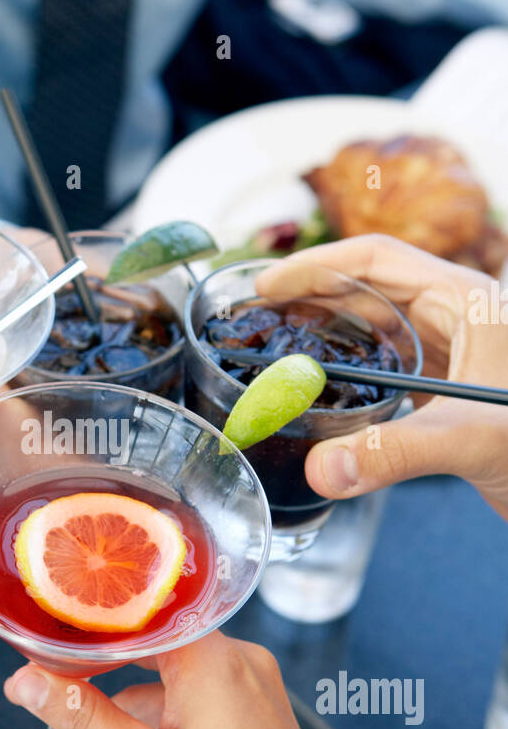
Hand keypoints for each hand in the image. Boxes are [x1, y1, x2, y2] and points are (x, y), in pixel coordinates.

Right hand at [5, 632, 411, 728]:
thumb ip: (83, 719)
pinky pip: (176, 719)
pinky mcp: (244, 726)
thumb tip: (28, 683)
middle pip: (137, 661)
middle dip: (78, 695)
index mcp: (214, 660)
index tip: (30, 657)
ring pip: (152, 698)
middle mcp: (234, 665)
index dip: (73, 638)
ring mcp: (241, 696)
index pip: (130, 621)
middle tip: (25, 709)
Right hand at [257, 236, 507, 520]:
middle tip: (256, 321)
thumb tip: (323, 469)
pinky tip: (322, 393)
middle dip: (311, 299)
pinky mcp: (450, 393)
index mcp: (467, 301)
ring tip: (277, 350)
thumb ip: (395, 453)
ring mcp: (454, 355)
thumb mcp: (473, 438)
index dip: (317, 266)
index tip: (267, 286)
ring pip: (378, 331)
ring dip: (329, 337)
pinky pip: (388, 369)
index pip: (378, 260)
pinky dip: (350, 374)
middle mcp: (458, 319)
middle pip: (370, 291)